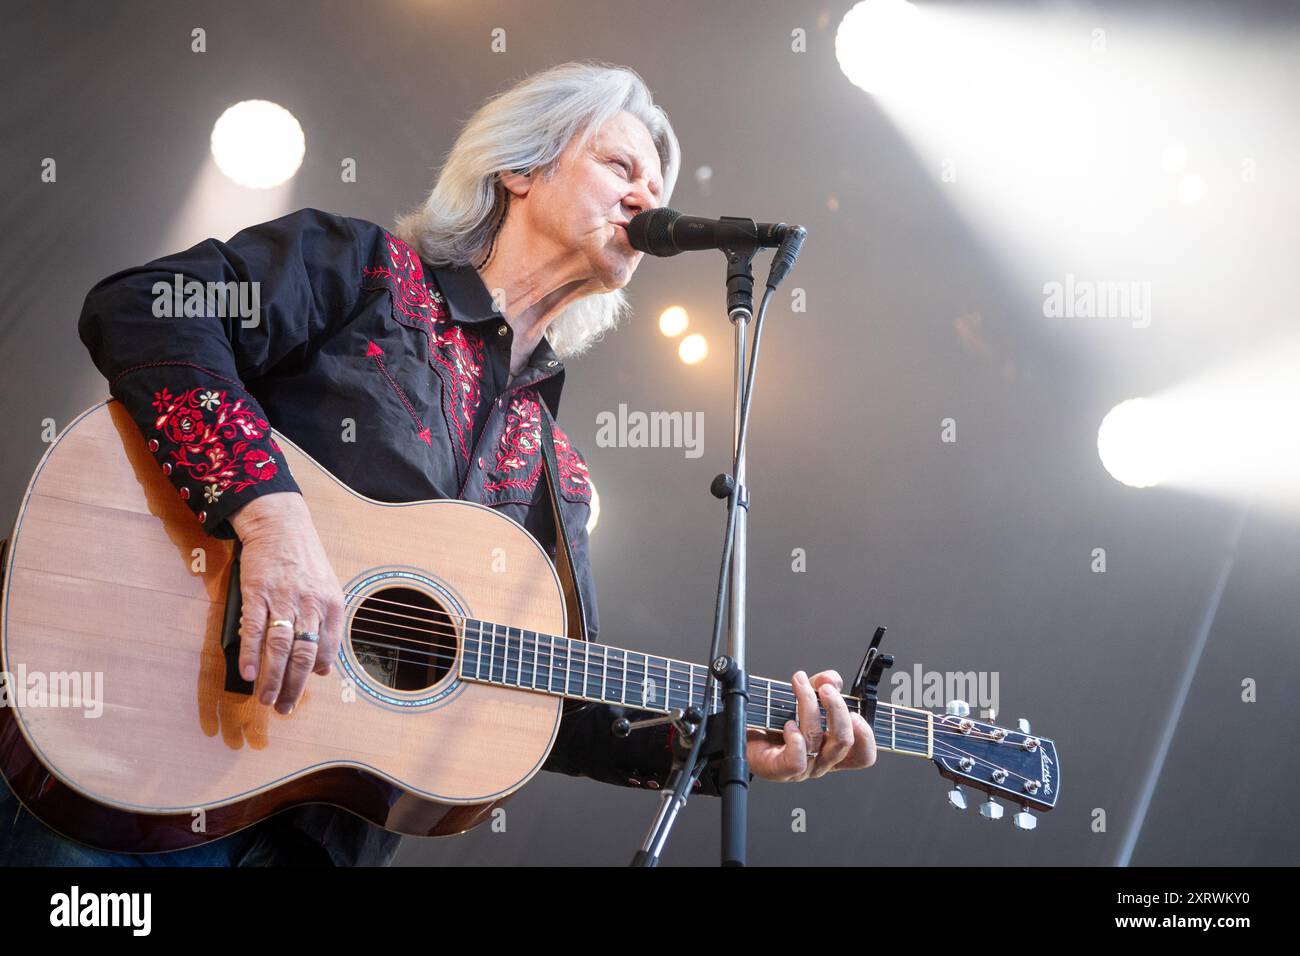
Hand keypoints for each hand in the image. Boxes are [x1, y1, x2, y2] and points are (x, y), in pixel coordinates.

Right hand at [229, 491, 343, 714]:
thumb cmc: (306, 562)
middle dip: (295, 687)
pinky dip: (250, 653)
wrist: (282, 526)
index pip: (327, 650)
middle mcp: (311, 604)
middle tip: (284, 708)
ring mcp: (283, 598)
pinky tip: (247, 673)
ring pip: (281, 646)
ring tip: (266, 700)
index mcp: (332, 605)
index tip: (304, 692)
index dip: (315, 675)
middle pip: (305, 654)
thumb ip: (328, 629)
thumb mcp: (328, 590)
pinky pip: (255, 628)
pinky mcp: (257, 592)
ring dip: (273, 677)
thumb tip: (323, 669)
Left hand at [746, 669, 875, 781]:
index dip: (865, 735)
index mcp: (832, 749)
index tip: (855, 712)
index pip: (863, 755)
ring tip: (800, 685)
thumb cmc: (776, 718)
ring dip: (809, 705)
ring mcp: (802, 769)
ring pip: (816, 739)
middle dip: (837, 709)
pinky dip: (794, 738)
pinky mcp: (780, 770)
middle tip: (825, 688)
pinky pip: (796, 760)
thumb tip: (833, 679)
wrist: (743, 731)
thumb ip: (824, 685)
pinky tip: (787, 723)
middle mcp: (821, 762)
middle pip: (843, 742)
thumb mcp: (807, 695)